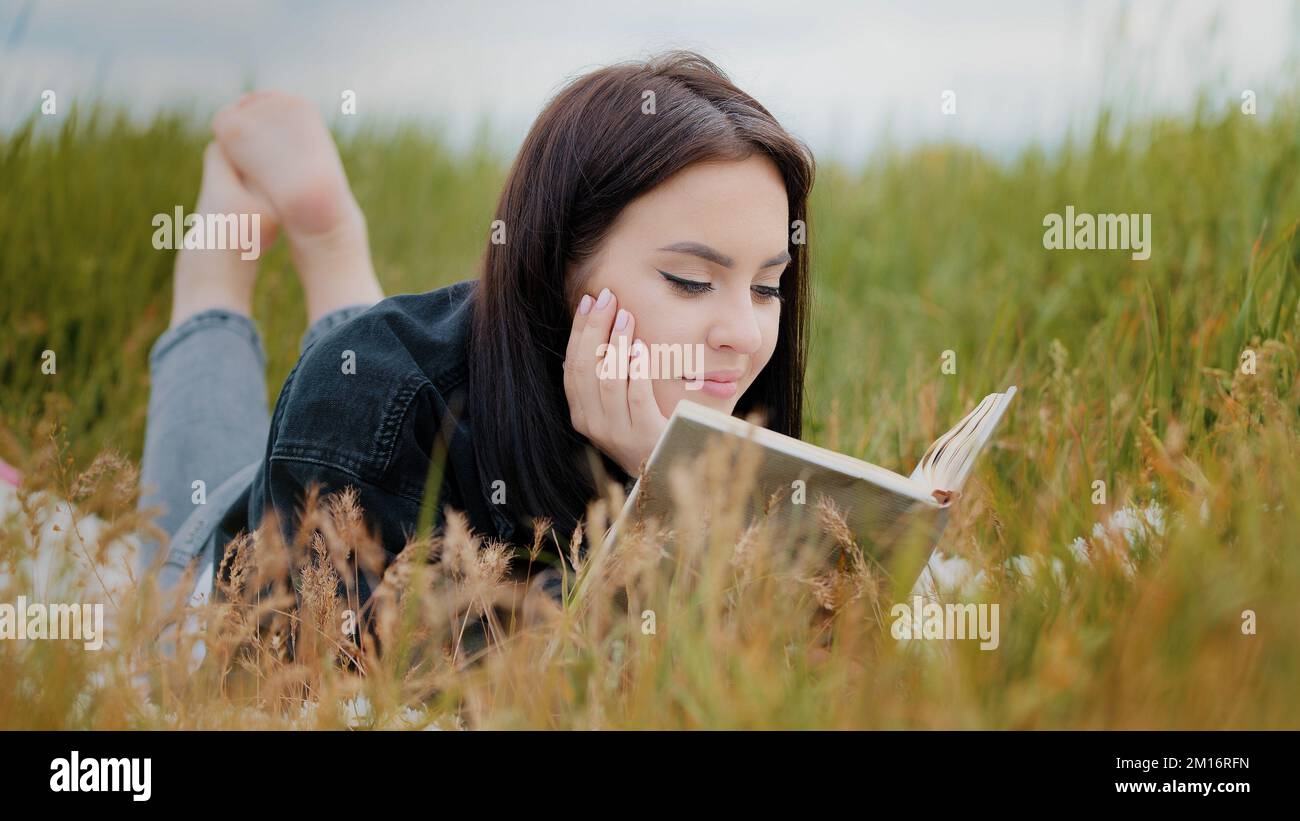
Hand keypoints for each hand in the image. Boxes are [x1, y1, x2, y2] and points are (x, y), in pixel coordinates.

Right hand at [563, 287, 668, 476]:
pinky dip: (637, 369)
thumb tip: (599, 327)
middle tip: (608, 298)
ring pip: (608, 379)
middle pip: (586, 367)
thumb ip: (604, 375)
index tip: (589, 301)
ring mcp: (617, 432)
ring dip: (616, 342)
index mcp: (581, 414)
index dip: (579, 330)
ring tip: (627, 316)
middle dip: (595, 327)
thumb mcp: (615, 407)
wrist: (665, 471)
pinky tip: (642, 348)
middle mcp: (593, 424)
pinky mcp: (645, 435)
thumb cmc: (642, 430)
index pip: (572, 365)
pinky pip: (636, 396)